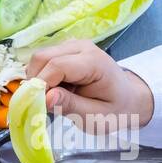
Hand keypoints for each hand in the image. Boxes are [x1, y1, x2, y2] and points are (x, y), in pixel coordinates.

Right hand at [25, 39, 154, 129]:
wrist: (127, 98)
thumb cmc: (113, 109)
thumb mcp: (95, 117)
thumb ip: (70, 106)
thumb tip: (45, 98)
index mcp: (93, 62)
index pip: (56, 66)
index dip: (41, 85)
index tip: (37, 105)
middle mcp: (81, 47)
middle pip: (42, 57)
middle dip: (35, 82)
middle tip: (42, 103)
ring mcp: (72, 45)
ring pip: (38, 58)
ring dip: (37, 79)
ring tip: (51, 96)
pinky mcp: (65, 49)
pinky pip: (42, 60)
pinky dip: (40, 76)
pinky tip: (54, 88)